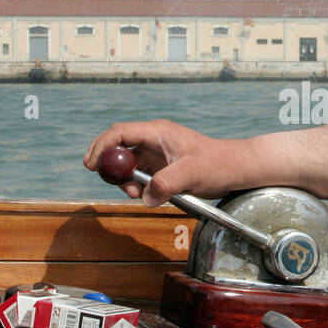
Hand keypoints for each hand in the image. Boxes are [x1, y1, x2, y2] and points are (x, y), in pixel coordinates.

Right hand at [82, 119, 241, 205]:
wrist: (235, 170)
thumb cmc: (218, 164)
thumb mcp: (193, 172)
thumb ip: (167, 183)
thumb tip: (146, 195)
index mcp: (158, 132)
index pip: (120, 132)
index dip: (102, 146)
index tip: (92, 164)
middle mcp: (154, 141)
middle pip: (118, 148)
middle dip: (111, 167)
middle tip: (114, 184)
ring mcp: (156, 155)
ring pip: (127, 165)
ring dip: (125, 181)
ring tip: (138, 193)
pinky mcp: (161, 169)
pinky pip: (140, 176)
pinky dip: (138, 187)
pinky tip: (148, 195)